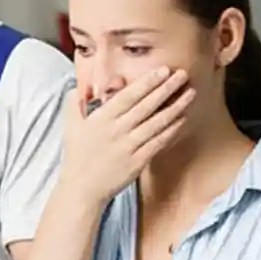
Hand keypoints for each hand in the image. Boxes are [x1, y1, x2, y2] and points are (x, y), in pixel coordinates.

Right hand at [61, 66, 194, 204]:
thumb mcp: (71, 126)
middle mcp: (116, 131)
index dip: (147, 82)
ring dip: (175, 107)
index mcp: (101, 119)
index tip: (162, 70)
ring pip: (156, 123)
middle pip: (146, 106)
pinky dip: (171, 130)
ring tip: (189, 94)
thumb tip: (79, 87)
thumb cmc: (78, 156)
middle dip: (166, 88)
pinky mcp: (137, 162)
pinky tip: (182, 119)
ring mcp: (128, 147)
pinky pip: (158, 143)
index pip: (128, 96)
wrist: (82, 189)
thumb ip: (74, 103)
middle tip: (182, 74)